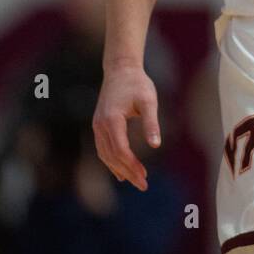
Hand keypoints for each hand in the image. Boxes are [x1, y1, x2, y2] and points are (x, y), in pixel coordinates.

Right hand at [92, 65, 160, 190]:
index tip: (145, 177)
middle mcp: (101, 125)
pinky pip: (103, 149)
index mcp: (112, 120)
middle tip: (143, 185)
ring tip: (135, 180)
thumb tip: (156, 145)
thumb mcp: (148, 101)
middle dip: (128, 172)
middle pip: (112, 156)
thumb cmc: (137, 83)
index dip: (132, 166)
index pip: (121, 150)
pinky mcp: (99, 125)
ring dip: (119, 169)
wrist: (121, 69)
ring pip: (105, 155)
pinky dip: (111, 161)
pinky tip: (121, 171)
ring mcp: (97, 126)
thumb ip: (151, 123)